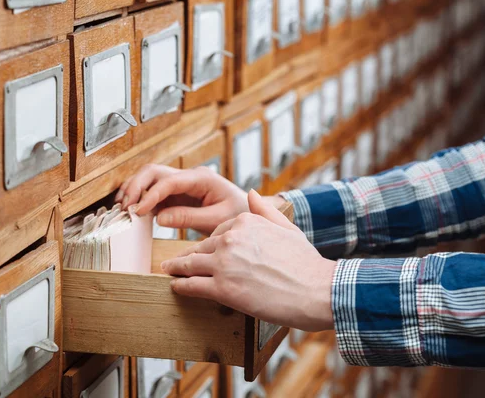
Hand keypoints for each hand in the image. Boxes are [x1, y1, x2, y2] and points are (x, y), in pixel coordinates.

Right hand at [116, 164, 249, 234]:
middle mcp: (188, 177)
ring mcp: (181, 185)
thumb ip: (189, 217)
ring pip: (150, 180)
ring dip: (134, 191)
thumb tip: (159, 218)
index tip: (138, 210)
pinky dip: (140, 200)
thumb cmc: (237, 214)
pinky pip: (153, 193)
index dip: (150, 194)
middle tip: (123, 206)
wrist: (247, 214)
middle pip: (154, 172)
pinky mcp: (176, 196)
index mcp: (201, 178)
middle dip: (135, 186)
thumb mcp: (217, 219)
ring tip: (121, 208)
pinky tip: (130, 212)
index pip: (169, 181)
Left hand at [160, 190, 334, 331]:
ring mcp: (224, 263)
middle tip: (174, 262)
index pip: (216, 232)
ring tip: (169, 271)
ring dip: (176, 269)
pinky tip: (175, 288)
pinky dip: (180, 287)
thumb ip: (264, 210)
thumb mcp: (286, 226)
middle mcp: (230, 238)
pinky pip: (192, 285)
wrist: (316, 290)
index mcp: (243, 221)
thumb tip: (251, 193)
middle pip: (201, 248)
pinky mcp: (222, 288)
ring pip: (190, 265)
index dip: (208, 245)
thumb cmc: (304, 262)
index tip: (198, 251)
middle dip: (187, 256)